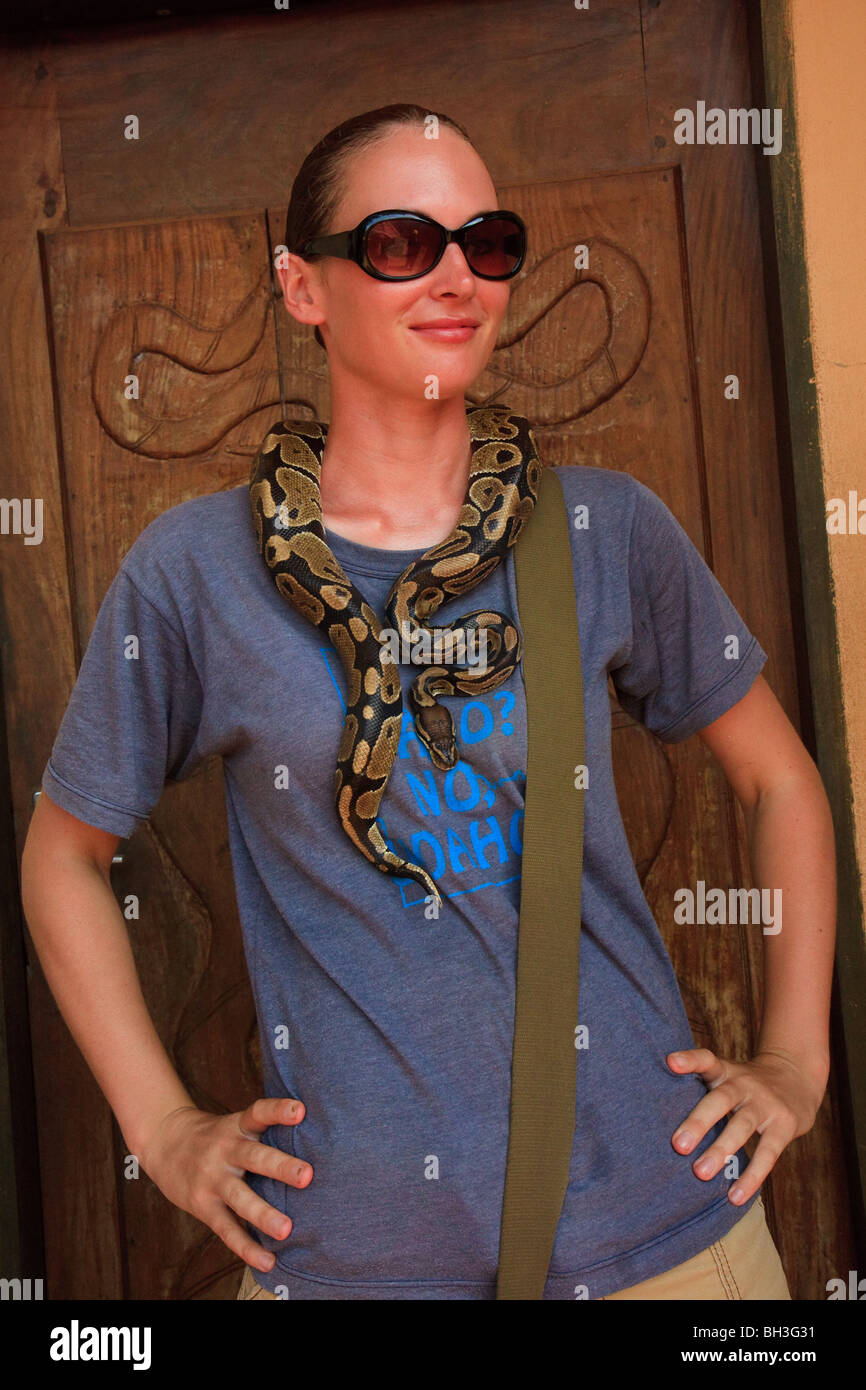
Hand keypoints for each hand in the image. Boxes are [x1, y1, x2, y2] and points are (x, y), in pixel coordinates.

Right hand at [137, 1097, 311, 1273]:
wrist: (165, 1142)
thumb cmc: (215, 1135)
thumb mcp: (235, 1123)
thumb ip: (265, 1129)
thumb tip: (317, 1137)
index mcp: (237, 1127)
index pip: (258, 1113)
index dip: (278, 1110)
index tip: (301, 1110)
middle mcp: (225, 1151)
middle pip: (255, 1157)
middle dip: (280, 1167)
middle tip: (307, 1176)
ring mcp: (213, 1180)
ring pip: (240, 1198)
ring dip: (264, 1214)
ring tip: (287, 1230)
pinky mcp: (204, 1206)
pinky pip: (227, 1230)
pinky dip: (247, 1248)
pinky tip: (268, 1261)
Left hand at [666, 1047, 826, 1204]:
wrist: (796, 1077)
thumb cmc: (746, 1085)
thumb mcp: (726, 1076)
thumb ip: (699, 1091)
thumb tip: (654, 1124)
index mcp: (725, 1072)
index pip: (707, 1060)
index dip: (690, 1060)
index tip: (670, 1062)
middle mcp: (744, 1084)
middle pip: (720, 1100)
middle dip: (699, 1122)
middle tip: (678, 1146)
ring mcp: (765, 1104)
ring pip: (741, 1127)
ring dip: (721, 1150)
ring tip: (700, 1174)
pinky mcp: (784, 1126)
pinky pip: (767, 1153)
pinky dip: (751, 1176)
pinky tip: (735, 1196)